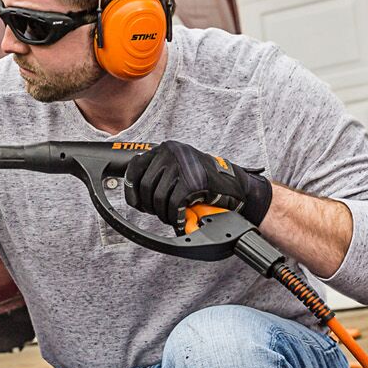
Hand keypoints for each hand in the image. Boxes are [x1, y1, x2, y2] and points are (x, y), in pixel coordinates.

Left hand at [123, 140, 271, 230]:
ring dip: (163, 213)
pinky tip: (181, 218)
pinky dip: (175, 217)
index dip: (131, 189)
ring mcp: (182, 166)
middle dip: (149, 205)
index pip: (135, 167)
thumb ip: (159, 173)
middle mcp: (171, 153)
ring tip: (173, 215)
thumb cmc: (206, 181)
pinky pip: (173, 205)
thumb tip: (134, 191)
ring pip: (158, 198)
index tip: (136, 202)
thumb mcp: (179, 169)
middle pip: (146, 186)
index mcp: (165, 149)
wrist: (237, 186)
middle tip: (159, 212)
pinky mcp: (192, 182)